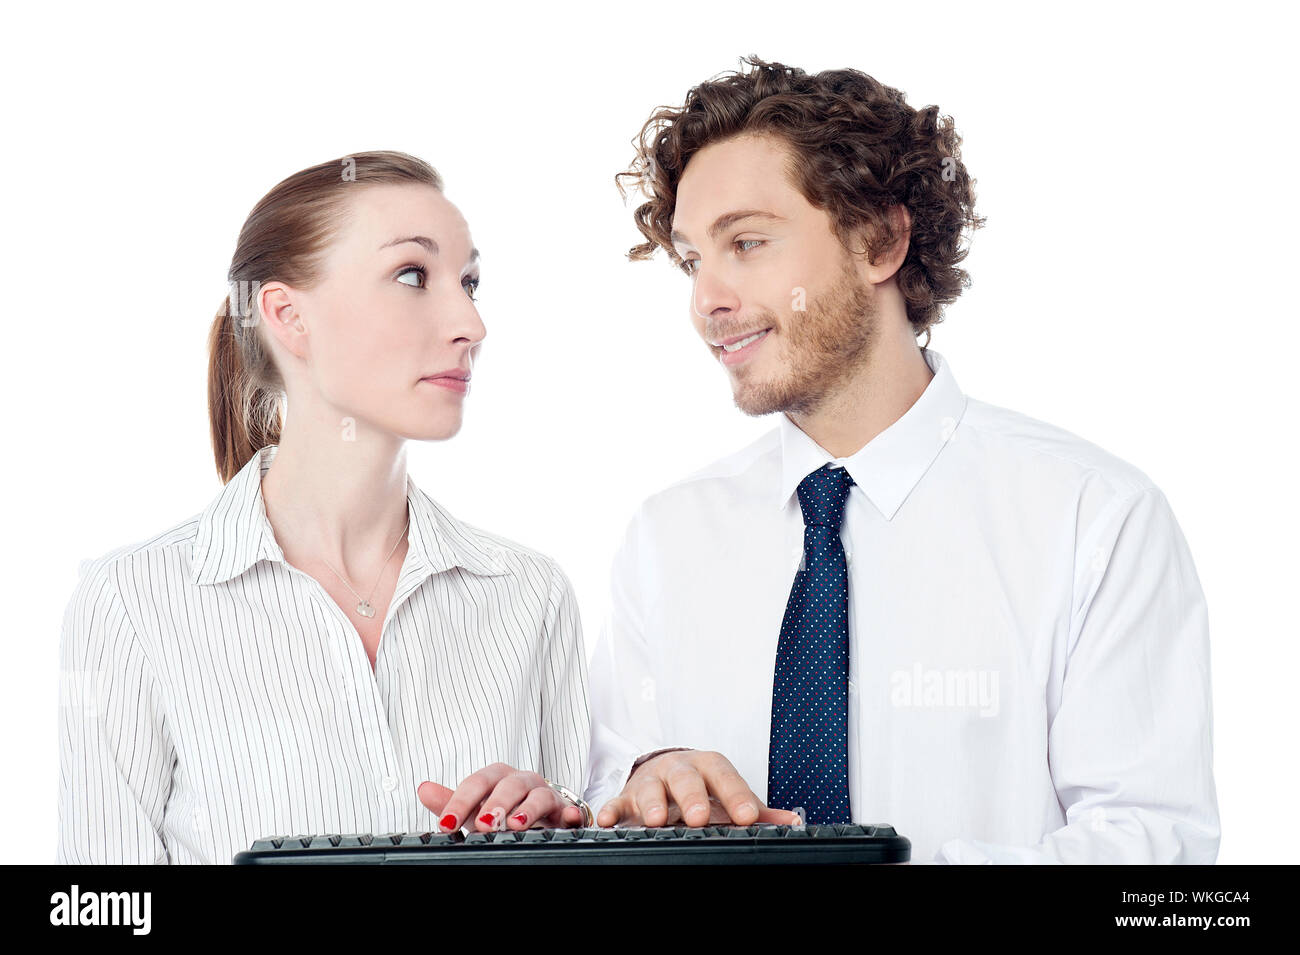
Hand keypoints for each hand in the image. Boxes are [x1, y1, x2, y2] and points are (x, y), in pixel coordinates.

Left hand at [417, 762, 585, 832]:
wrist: (542, 814)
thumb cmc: (505, 809)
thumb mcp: (476, 807)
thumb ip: (451, 801)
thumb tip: (423, 789)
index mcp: (497, 777)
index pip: (477, 783)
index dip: (460, 802)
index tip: (445, 824)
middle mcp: (521, 781)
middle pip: (509, 785)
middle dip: (495, 804)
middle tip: (482, 824)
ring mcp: (545, 793)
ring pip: (539, 795)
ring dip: (528, 809)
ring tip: (516, 825)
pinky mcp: (564, 810)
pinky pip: (570, 809)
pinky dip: (570, 813)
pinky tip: (567, 819)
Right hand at [596, 750, 800, 827]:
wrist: (663, 772)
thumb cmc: (702, 787)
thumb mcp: (727, 795)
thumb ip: (755, 809)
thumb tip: (793, 823)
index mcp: (708, 767)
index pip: (725, 777)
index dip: (736, 795)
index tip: (747, 816)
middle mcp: (678, 770)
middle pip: (685, 778)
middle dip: (692, 797)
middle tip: (699, 817)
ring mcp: (650, 782)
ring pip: (649, 788)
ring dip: (652, 803)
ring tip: (658, 820)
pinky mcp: (625, 798)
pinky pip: (616, 802)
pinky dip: (611, 811)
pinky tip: (608, 821)